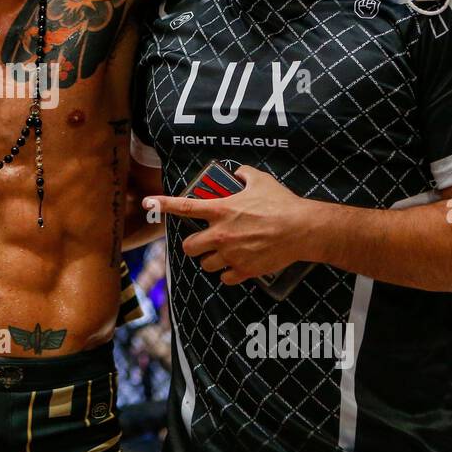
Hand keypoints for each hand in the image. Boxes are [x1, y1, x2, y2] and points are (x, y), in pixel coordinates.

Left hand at [145, 165, 314, 285]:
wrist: (302, 229)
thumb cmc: (282, 203)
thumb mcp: (260, 180)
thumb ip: (243, 174)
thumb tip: (236, 173)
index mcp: (221, 210)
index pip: (184, 207)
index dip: (163, 205)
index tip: (149, 203)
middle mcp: (220, 234)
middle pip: (189, 247)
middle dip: (194, 246)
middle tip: (205, 242)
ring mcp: (231, 254)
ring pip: (206, 265)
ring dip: (212, 260)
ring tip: (226, 253)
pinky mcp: (244, 270)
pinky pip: (225, 278)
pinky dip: (230, 273)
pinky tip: (239, 264)